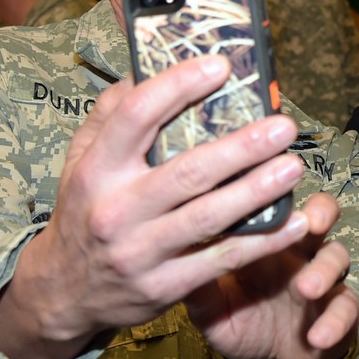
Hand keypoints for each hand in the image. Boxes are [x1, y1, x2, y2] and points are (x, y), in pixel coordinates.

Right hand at [0, 55, 313, 358]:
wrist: (63, 294)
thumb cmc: (84, 212)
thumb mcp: (81, 160)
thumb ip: (110, 113)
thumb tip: (149, 64)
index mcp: (96, 169)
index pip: (136, 117)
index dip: (178, 86)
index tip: (220, 66)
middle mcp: (116, 209)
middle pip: (187, 172)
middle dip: (242, 148)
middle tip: (283, 126)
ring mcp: (139, 252)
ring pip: (209, 217)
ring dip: (258, 191)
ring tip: (294, 167)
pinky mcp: (164, 288)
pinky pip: (222, 261)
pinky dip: (263, 242)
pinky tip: (295, 222)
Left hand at [183, 191, 358, 358]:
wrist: (272, 355)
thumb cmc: (241, 317)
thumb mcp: (212, 308)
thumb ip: (198, 288)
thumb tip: (171, 262)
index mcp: (267, 238)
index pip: (275, 203)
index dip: (274, 190)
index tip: (267, 182)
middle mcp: (299, 249)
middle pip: (321, 214)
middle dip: (320, 212)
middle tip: (310, 221)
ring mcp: (323, 277)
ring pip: (337, 258)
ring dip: (324, 270)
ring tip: (305, 288)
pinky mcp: (339, 310)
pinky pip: (347, 309)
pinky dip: (336, 322)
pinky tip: (317, 336)